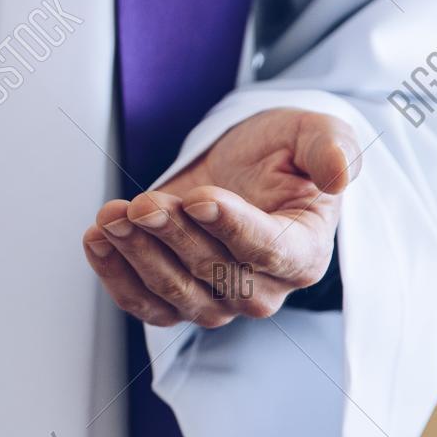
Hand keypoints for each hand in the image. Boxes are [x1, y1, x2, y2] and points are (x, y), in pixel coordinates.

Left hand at [82, 108, 358, 327]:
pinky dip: (113, 274)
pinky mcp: (176, 301)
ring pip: (174, 292)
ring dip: (136, 254)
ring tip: (112, 215)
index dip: (231, 227)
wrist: (241, 167)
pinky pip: (142, 304)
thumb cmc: (282, 153)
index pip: (269, 251)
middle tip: (142, 202)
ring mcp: (217, 301)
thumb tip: (340, 175)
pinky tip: (96, 238)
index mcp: (304, 252)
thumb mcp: (313, 133)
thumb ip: (331, 149)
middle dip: (173, 235)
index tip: (197, 198)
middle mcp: (263, 288)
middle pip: (215, 273)